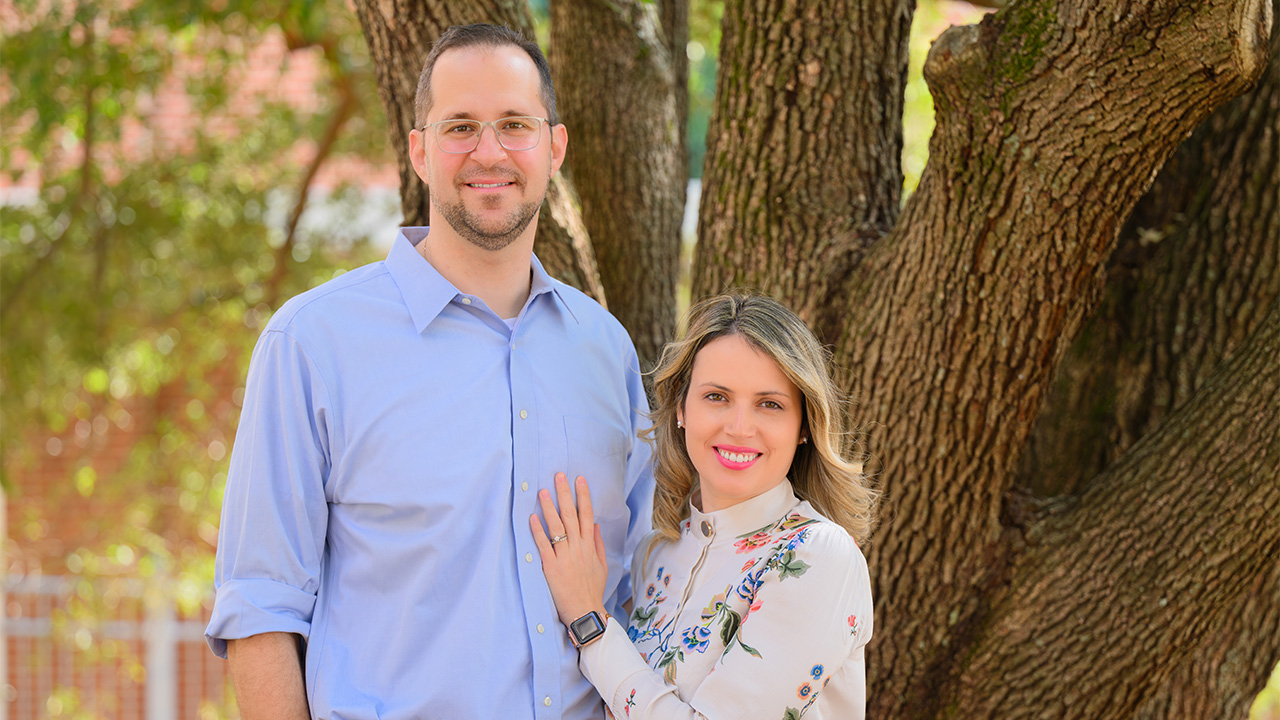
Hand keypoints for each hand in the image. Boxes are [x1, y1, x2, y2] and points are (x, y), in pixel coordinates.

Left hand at [530, 472, 608, 628]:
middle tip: (559, 476)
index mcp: (590, 546)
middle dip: (565, 494)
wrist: (586, 612)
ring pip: (557, 527)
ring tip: (542, 491)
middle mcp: (578, 548)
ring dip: (549, 508)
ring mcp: (565, 557)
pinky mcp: (552, 568)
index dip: (583, 496)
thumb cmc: (592, 590)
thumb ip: (597, 543)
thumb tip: (595, 524)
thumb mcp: (601, 565)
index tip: (579, 480)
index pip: (587, 515)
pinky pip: (544, 546)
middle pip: (572, 515)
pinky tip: (532, 518)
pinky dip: (538, 532)